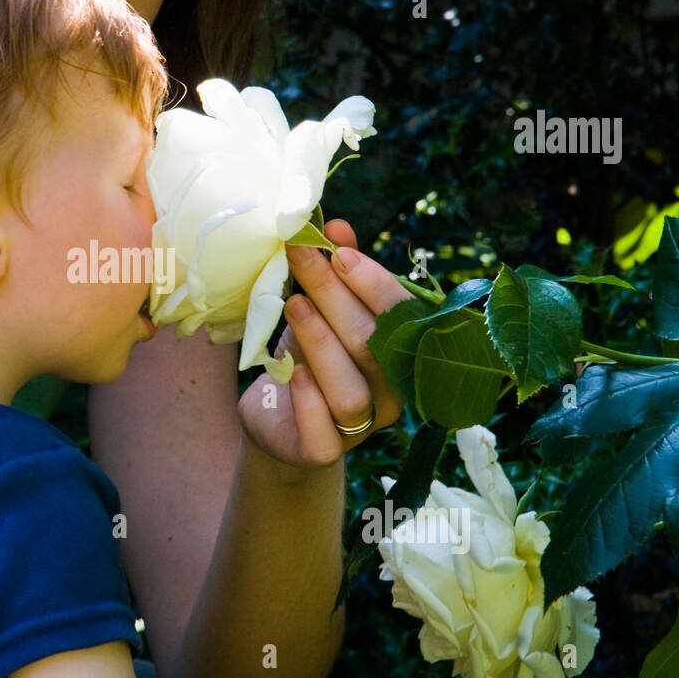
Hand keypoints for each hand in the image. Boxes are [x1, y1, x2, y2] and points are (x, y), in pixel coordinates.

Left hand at [237, 220, 410, 469]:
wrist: (275, 418)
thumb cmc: (308, 355)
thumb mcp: (320, 309)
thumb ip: (334, 271)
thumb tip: (335, 225)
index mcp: (402, 354)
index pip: (403, 318)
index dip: (373, 283)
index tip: (337, 251)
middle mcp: (391, 394)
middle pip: (372, 346)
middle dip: (335, 295)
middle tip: (301, 258)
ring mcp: (361, 428)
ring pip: (352, 391)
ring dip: (321, 344)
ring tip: (293, 305)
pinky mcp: (323, 452)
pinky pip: (325, 434)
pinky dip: (309, 401)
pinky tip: (291, 373)